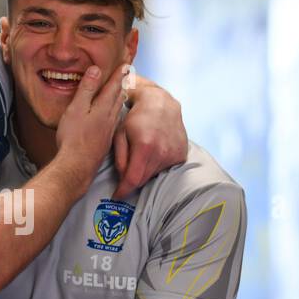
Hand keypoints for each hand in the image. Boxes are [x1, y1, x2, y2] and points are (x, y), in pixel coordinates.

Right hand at [53, 63, 129, 188]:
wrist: (77, 166)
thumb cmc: (74, 138)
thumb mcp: (76, 109)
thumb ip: (86, 89)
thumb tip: (96, 69)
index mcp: (103, 107)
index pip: (113, 85)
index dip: (119, 73)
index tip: (126, 63)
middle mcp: (110, 118)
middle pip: (119, 96)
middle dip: (122, 83)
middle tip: (127, 73)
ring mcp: (108, 130)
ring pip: (118, 109)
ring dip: (120, 97)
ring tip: (122, 90)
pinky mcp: (105, 140)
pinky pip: (114, 120)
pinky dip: (116, 111)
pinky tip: (113, 116)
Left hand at [112, 74, 187, 199]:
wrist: (161, 103)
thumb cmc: (136, 117)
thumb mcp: (119, 134)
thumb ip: (120, 158)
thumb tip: (122, 177)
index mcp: (144, 147)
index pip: (133, 179)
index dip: (123, 190)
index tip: (116, 195)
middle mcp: (162, 152)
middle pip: (143, 179)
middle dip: (132, 180)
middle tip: (124, 174)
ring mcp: (174, 154)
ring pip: (153, 174)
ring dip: (144, 171)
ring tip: (141, 154)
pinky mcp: (181, 154)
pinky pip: (164, 168)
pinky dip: (156, 165)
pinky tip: (154, 151)